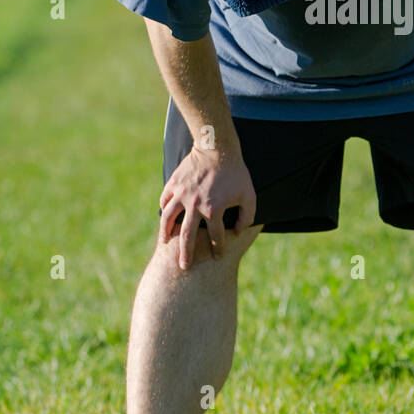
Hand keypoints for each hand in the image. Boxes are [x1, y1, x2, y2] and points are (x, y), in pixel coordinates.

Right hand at [159, 145, 256, 268]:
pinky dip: (164, 210)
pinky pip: (165, 201)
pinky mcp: (174, 184)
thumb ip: (247, 216)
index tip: (218, 256)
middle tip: (184, 267)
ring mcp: (182, 194)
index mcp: (214, 209)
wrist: (217, 147)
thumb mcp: (249, 195)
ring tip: (165, 243)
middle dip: (186, 254)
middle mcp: (195, 205)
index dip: (218, 249)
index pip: (216, 237)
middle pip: (188, 236)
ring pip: (169, 219)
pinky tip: (166, 217)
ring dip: (166, 233)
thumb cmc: (236, 172)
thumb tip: (238, 232)